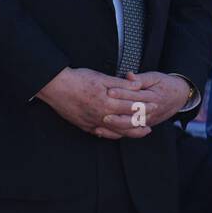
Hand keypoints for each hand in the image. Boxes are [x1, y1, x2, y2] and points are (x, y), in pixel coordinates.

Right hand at [35, 66, 151, 139]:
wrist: (55, 86)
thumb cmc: (77, 80)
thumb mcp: (101, 77)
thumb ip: (121, 83)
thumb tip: (138, 85)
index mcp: (108, 102)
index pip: (133, 107)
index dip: (146, 106)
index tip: (156, 105)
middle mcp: (102, 116)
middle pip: (128, 122)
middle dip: (143, 121)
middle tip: (153, 119)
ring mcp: (93, 122)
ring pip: (117, 131)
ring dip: (132, 132)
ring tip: (142, 131)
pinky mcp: (85, 125)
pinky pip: (102, 134)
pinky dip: (113, 135)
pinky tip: (119, 134)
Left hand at [104, 72, 190, 132]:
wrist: (180, 96)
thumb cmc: (165, 84)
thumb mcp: (155, 77)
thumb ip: (141, 78)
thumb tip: (129, 75)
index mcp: (153, 96)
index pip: (136, 95)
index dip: (123, 93)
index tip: (110, 91)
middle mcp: (151, 110)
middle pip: (134, 113)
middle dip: (118, 113)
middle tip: (103, 111)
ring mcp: (148, 119)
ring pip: (132, 125)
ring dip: (117, 125)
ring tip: (102, 123)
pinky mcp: (145, 125)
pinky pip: (131, 131)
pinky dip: (119, 132)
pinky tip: (106, 132)